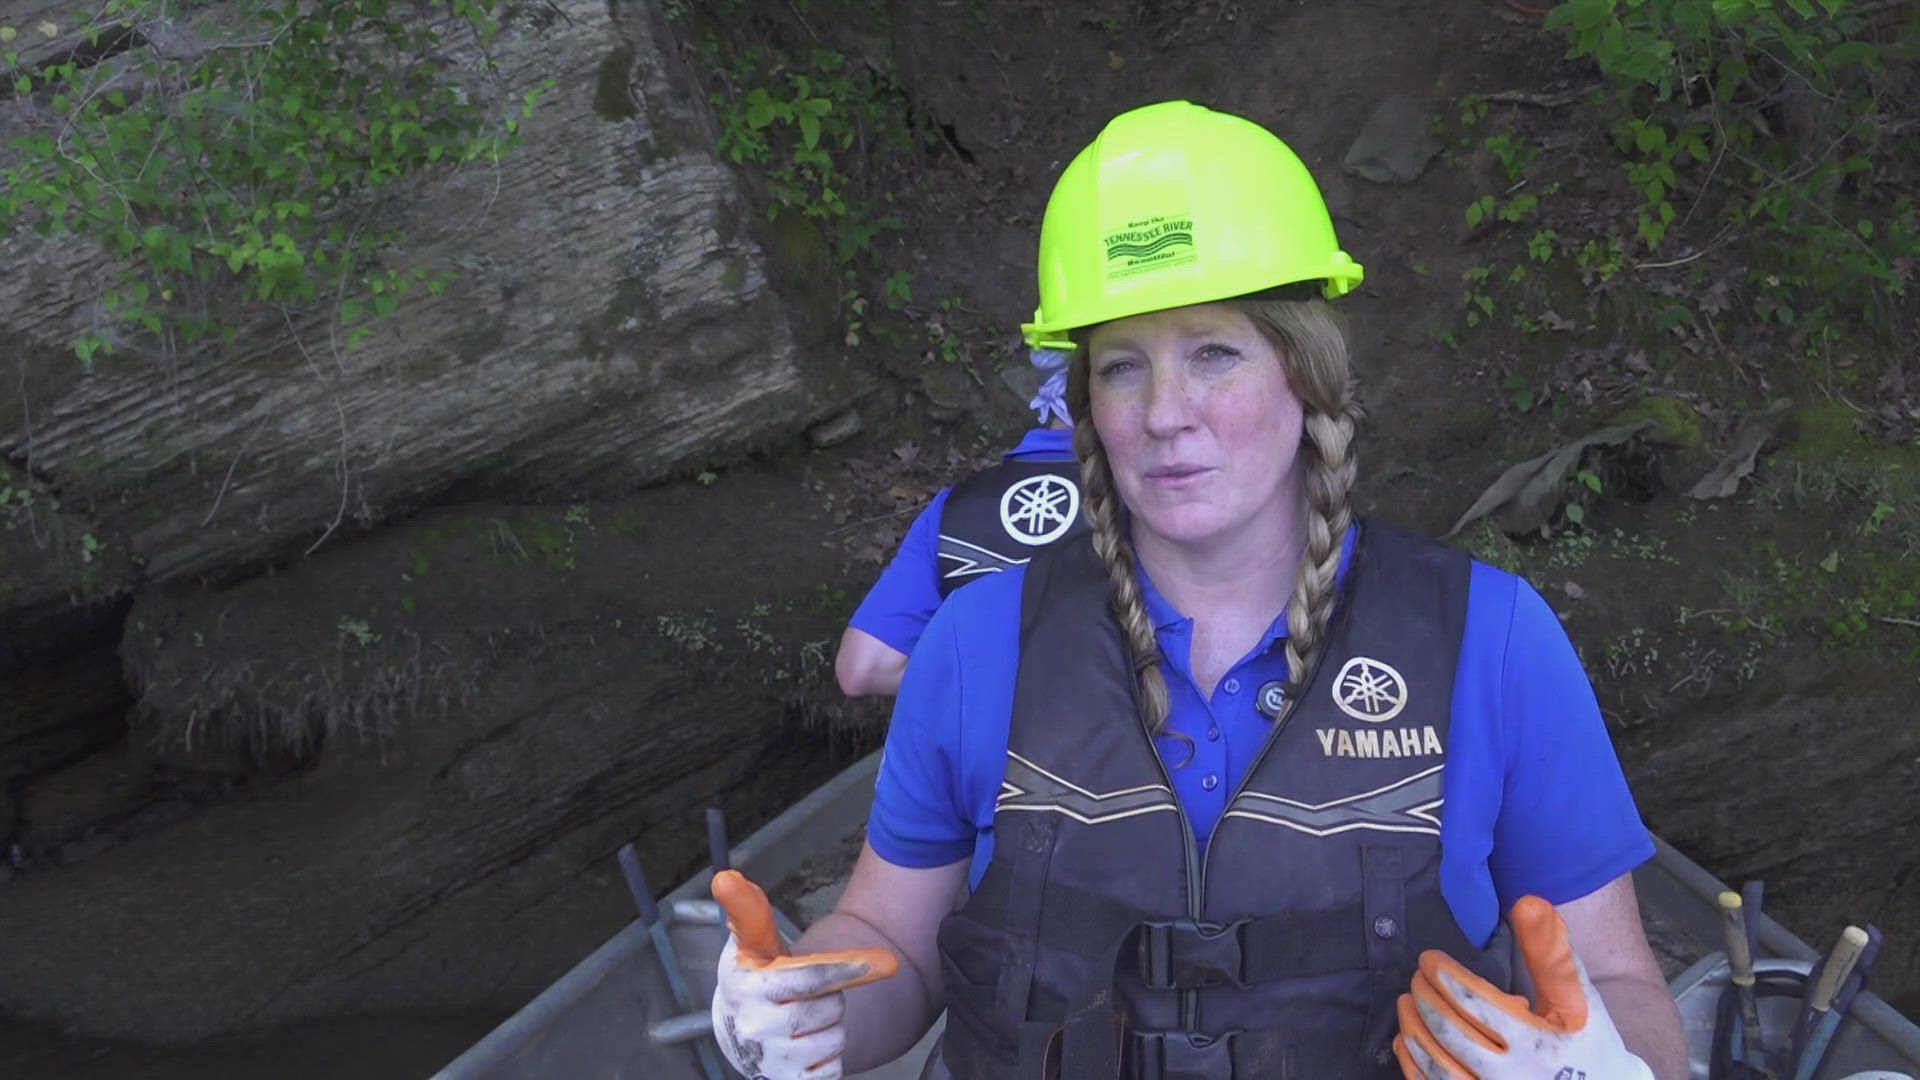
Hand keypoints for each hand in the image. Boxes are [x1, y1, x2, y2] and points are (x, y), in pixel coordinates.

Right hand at [710, 869, 897, 1078]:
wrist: (738, 1034)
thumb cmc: (754, 979)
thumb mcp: (751, 945)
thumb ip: (748, 912)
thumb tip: (726, 876)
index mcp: (746, 987)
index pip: (810, 978)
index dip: (847, 969)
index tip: (888, 962)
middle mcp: (754, 1028)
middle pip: (830, 1008)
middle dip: (829, 998)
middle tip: (809, 995)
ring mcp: (770, 1062)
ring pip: (835, 1040)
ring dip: (830, 1029)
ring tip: (806, 1021)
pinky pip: (833, 1070)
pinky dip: (829, 1059)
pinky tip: (808, 1049)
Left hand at [1393, 895, 1654, 1079]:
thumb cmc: (1587, 1043)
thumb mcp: (1579, 1001)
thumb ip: (1552, 953)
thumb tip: (1528, 902)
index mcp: (1537, 1046)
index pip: (1477, 1006)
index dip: (1447, 978)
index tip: (1430, 958)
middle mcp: (1512, 1077)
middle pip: (1451, 1034)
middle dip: (1427, 997)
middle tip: (1417, 975)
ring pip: (1437, 1066)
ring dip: (1414, 1029)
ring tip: (1406, 1001)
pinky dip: (1413, 1064)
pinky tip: (1406, 1040)